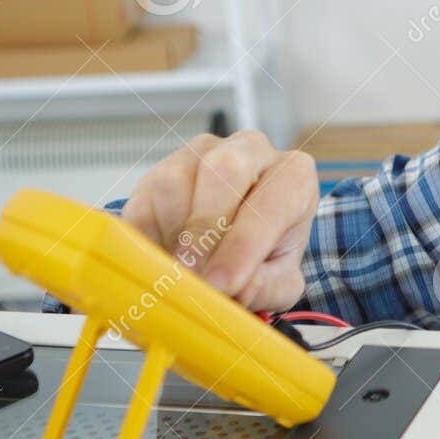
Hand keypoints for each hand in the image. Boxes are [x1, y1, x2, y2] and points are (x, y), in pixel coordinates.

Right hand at [120, 131, 319, 311]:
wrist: (234, 239)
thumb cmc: (266, 254)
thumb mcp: (280, 280)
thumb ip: (268, 286)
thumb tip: (240, 287)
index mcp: (293, 175)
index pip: (271, 204)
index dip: (243, 247)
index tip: (221, 284)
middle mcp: (251, 151)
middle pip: (225, 171)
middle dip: (205, 228)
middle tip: (191, 275)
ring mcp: (203, 152)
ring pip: (177, 182)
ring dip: (174, 234)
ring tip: (179, 271)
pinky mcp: (163, 166)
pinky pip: (147, 196)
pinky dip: (148, 234)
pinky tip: (163, 255)